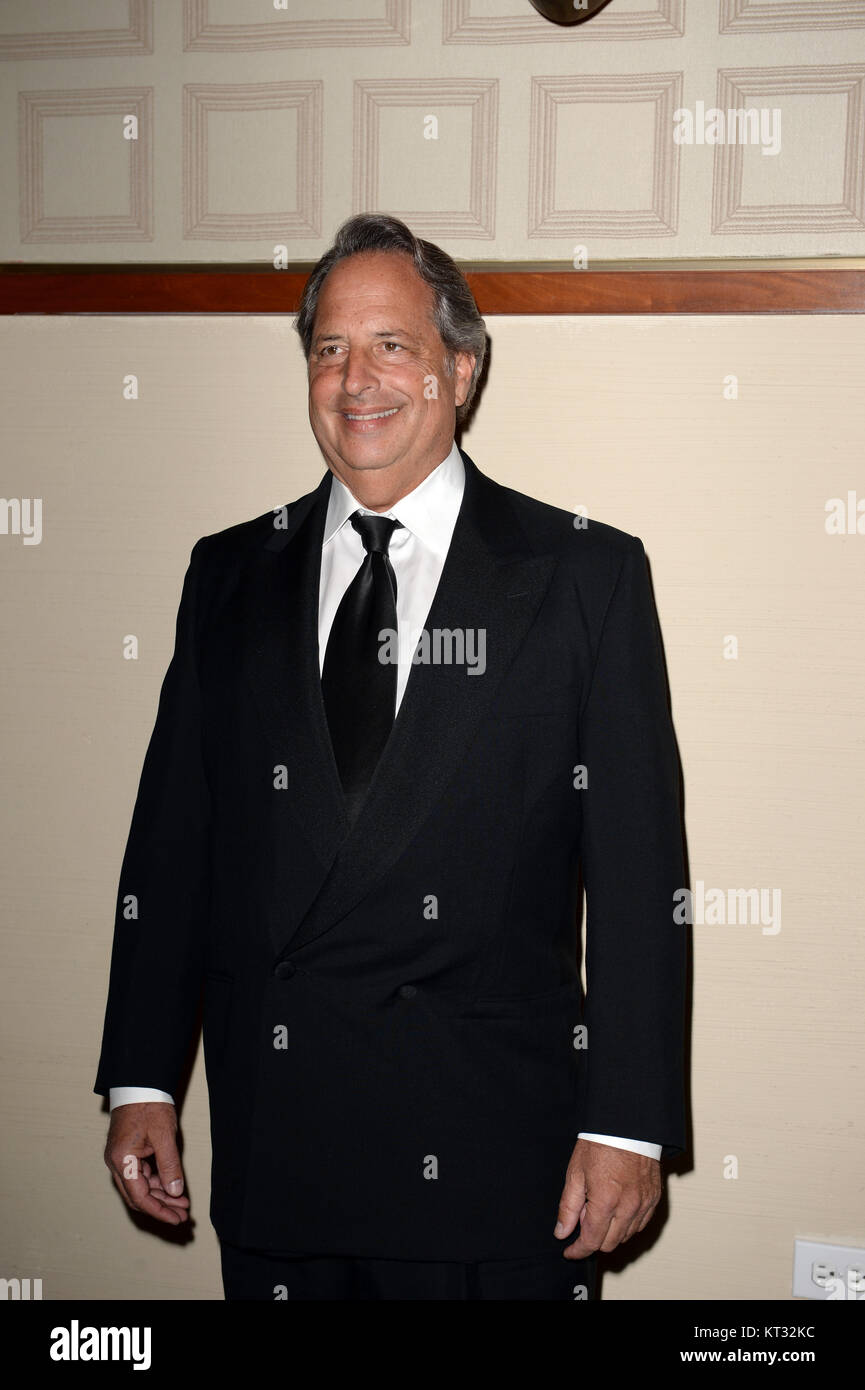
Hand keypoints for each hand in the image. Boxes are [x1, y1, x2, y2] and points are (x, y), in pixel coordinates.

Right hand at [104, 1102, 189, 1225]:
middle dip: (161, 1207)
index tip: (176, 1219)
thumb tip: (175, 1192)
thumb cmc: (149, 1106)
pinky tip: (172, 1187)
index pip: (140, 1197)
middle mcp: (117, 1163)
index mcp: (122, 1161)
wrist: (139, 1083)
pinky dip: (156, 1183)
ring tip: (182, 1203)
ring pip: (140, 1187)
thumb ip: (169, 1166)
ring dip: (160, 1196)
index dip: (159, 1211)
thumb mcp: (164, 1136)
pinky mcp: (127, 1153)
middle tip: (183, 1215)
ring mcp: (120, 1159)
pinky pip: (140, 1176)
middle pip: (138, 1197)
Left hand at [555, 1138, 659, 1257]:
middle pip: (609, 1243)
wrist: (626, 1125)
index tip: (570, 1251)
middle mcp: (628, 1208)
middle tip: (584, 1217)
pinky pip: (640, 1224)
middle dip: (593, 1239)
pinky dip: (627, 1224)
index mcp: (606, 1202)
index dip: (578, 1250)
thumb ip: (568, 1207)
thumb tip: (562, 1232)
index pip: (591, 1241)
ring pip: (626, 1236)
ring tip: (600, 1208)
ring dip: (610, 1232)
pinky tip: (617, 1210)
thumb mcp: (576, 1173)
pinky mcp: (654, 1198)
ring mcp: (644, 1204)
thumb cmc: (600, 1144)